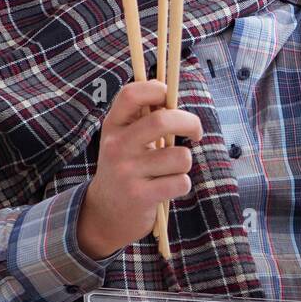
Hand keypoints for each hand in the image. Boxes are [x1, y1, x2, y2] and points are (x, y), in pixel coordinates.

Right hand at [76, 79, 202, 259]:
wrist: (105, 213)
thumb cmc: (127, 168)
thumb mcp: (125, 140)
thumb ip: (144, 120)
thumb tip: (174, 98)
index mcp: (113, 127)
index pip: (132, 94)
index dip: (156, 89)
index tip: (170, 97)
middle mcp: (116, 146)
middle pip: (162, 121)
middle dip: (190, 123)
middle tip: (196, 132)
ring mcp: (127, 172)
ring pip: (180, 157)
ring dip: (185, 163)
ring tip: (171, 170)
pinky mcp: (140, 196)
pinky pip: (181, 182)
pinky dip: (182, 184)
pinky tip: (167, 188)